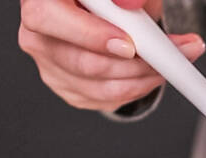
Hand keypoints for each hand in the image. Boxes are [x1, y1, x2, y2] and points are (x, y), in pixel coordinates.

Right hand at [18, 0, 204, 111]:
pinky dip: (137, 88)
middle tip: (167, 56)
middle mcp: (38, 33)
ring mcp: (50, 63)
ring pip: (98, 87)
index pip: (48, 18)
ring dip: (142, 78)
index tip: (129, 45)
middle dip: (134, 64)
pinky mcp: (67, 87)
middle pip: (82, 62)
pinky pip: (105, 99)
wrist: (110, 10)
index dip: (90, 35)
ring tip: (168, 63)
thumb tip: (130, 3)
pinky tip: (150, 73)